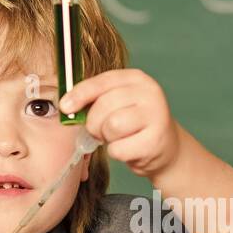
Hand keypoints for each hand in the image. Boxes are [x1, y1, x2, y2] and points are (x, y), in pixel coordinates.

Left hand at [60, 68, 181, 178]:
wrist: (167, 148)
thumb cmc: (135, 125)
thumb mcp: (119, 103)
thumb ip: (96, 99)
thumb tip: (66, 106)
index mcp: (137, 79)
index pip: (102, 82)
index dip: (80, 94)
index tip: (65, 107)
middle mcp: (149, 93)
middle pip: (104, 106)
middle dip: (94, 123)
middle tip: (100, 131)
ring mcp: (156, 116)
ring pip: (111, 126)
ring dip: (107, 137)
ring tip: (118, 138)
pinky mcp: (155, 141)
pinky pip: (119, 149)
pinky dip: (117, 153)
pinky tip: (129, 149)